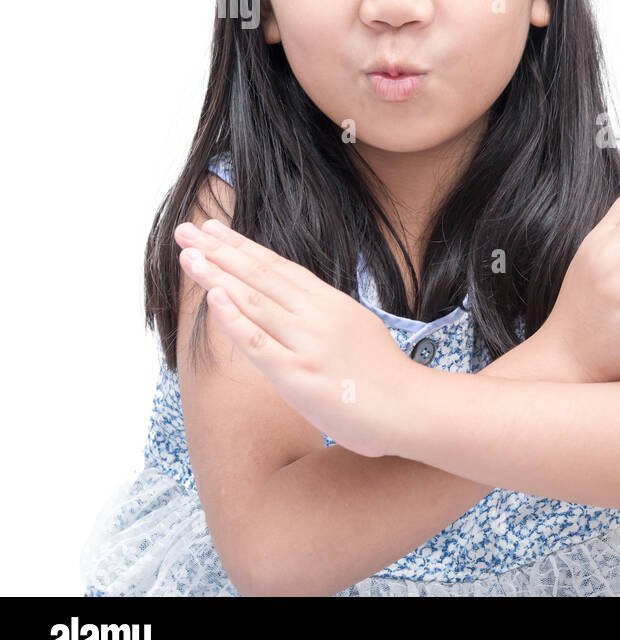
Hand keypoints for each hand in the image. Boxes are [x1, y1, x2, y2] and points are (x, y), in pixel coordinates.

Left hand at [173, 218, 409, 457]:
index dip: (243, 247)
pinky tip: (214, 297)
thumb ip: (323, 318)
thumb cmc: (386, 379)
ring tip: (187, 255)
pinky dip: (234, 319)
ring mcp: (307, 343)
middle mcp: (318, 315)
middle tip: (186, 229)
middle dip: (219, 251)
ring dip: (217, 275)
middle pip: (261, 276)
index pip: (279, 267)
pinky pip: (259, 342)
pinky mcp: (298, 375)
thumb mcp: (356, 330)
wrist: (412, 409)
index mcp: (332, 303)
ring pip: (254, 301)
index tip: (214, 230)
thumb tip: (296, 308)